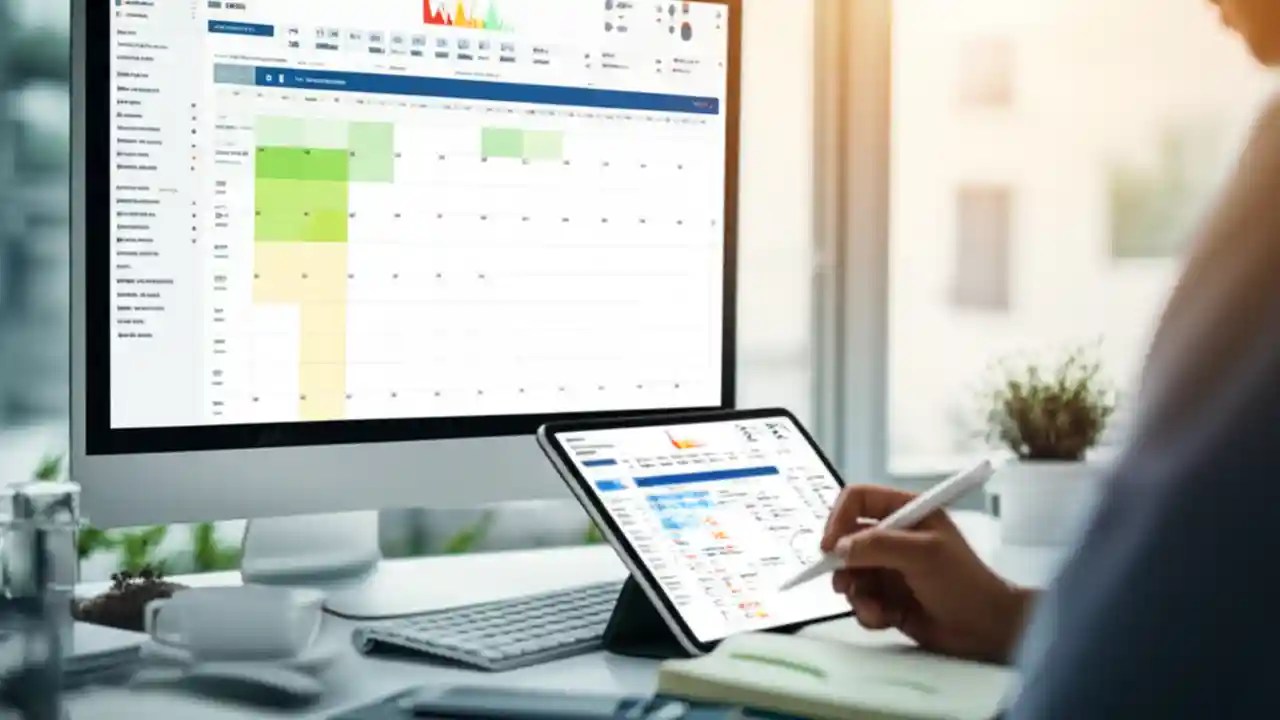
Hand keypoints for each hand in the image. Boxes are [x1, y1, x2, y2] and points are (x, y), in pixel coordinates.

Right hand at [821, 485, 1033, 663]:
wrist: (986, 629)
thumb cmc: (962, 582)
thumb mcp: (923, 554)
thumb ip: (878, 545)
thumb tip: (838, 549)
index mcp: (907, 512)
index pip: (859, 500)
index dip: (839, 518)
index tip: (830, 547)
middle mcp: (895, 537)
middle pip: (847, 539)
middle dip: (843, 564)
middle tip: (844, 583)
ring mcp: (890, 568)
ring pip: (850, 574)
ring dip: (856, 593)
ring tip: (875, 608)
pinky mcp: (888, 598)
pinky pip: (861, 600)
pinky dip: (868, 611)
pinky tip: (886, 618)